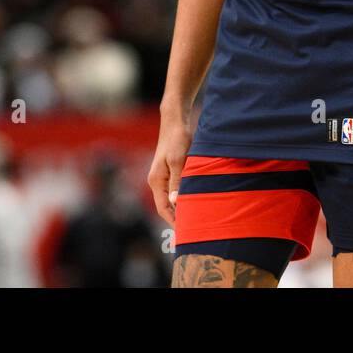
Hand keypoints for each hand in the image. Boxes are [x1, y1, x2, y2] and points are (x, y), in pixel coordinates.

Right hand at [147, 109, 192, 224]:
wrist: (176, 120)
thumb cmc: (177, 138)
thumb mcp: (178, 160)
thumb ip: (177, 181)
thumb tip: (176, 202)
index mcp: (156, 180)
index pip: (163, 208)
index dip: (173, 221)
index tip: (185, 232)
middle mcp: (157, 180)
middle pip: (167, 206)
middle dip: (178, 218)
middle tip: (192, 230)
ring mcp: (164, 176)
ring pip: (172, 198)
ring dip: (182, 208)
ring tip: (196, 219)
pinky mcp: (172, 170)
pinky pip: (176, 189)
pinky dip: (184, 197)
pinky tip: (195, 201)